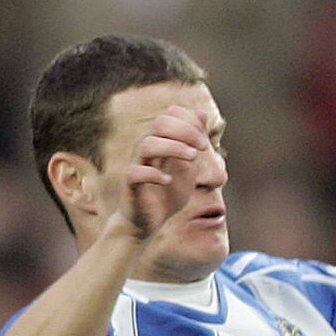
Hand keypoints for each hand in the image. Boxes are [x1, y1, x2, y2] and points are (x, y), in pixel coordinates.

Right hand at [113, 104, 208, 239]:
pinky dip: (154, 174)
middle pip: (160, 123)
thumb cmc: (168, 192)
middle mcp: (146, 148)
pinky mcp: (130, 184)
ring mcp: (137, 164)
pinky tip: (168, 180)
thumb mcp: (188, 165)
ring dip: (174, 147)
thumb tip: (203, 113)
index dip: (190, 120)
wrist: (149, 221)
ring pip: (147, 144)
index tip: (205, 140)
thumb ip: (195, 142)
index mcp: (161, 140)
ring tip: (193, 158)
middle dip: (186, 131)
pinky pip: (135, 172)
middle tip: (203, 147)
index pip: (170, 114)